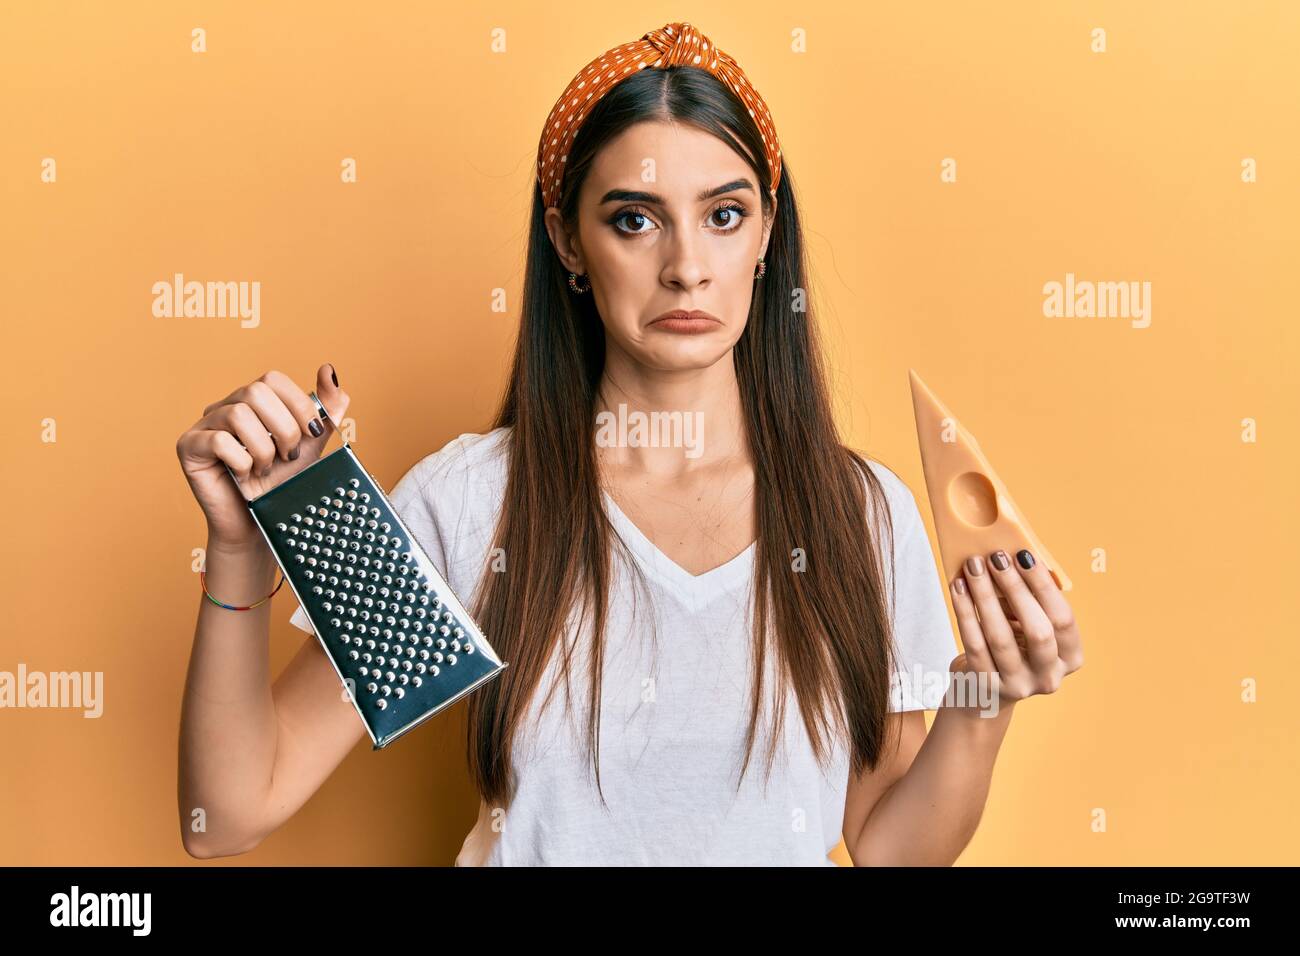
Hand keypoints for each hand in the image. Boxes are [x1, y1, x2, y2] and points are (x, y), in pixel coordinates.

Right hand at [175, 365, 349, 549]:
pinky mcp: (188, 447)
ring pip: (237, 414)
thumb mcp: (313, 444)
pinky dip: (241, 462)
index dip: (298, 405)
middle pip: (255, 391)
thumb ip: (326, 409)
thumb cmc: (282, 484)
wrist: (259, 525)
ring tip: (265, 469)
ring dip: (263, 448)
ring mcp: (204, 425)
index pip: (273, 379)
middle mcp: (226, 406)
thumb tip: (329, 369)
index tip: (311, 435)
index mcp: (254, 401)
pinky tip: (244, 476)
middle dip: (284, 428)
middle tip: (287, 456)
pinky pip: (218, 441)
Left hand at [946, 549, 1082, 706]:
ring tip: (973, 566)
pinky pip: (974, 644)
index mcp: (1071, 658)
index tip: (1024, 555)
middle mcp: (1049, 676)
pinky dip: (965, 611)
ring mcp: (1019, 685)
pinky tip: (958, 588)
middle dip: (1016, 589)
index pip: (1063, 619)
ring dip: (985, 595)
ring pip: (1001, 637)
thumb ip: (1028, 600)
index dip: (1044, 586)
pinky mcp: (987, 687)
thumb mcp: (1026, 628)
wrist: (981, 694)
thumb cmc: (1010, 648)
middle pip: (1038, 630)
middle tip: (996, 558)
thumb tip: (1011, 558)